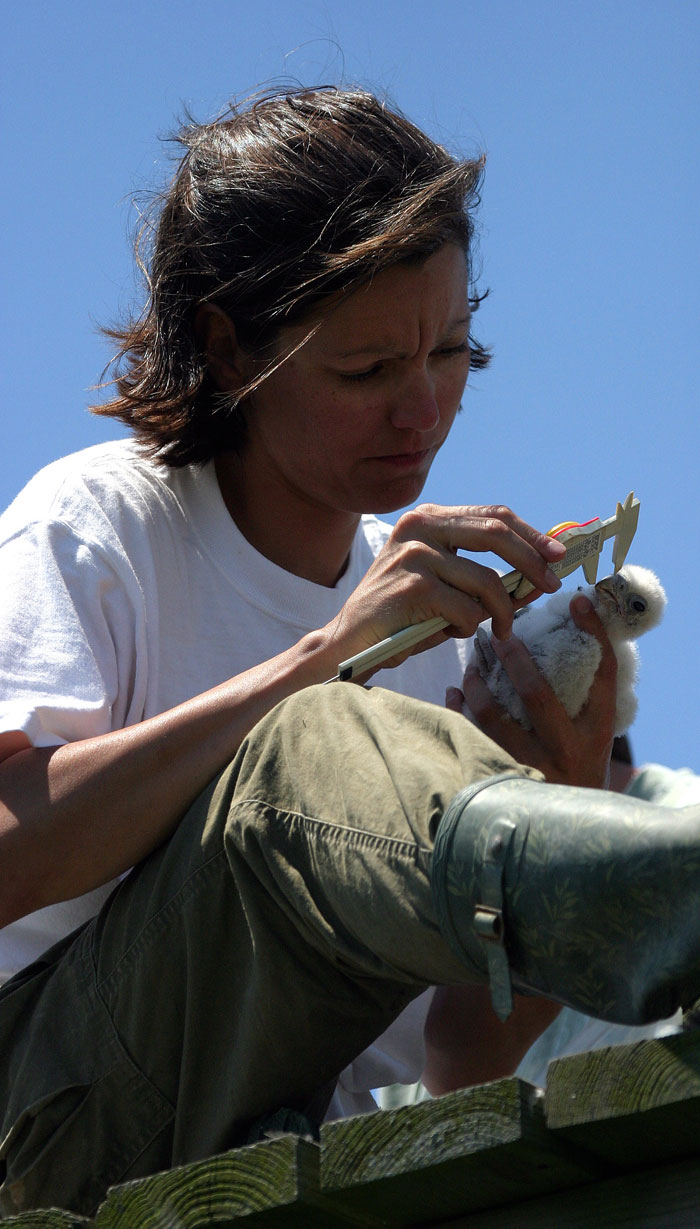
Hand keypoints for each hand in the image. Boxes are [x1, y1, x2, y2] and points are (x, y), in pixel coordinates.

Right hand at [328, 503, 565, 671]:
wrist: (350, 642)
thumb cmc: (403, 615)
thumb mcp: (446, 583)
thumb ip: (483, 571)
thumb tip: (541, 574)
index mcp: (428, 518)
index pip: (493, 514)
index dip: (531, 534)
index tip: (559, 554)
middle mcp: (419, 526)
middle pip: (496, 533)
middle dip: (532, 562)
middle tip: (550, 587)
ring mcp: (414, 555)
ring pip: (487, 580)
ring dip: (502, 611)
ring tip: (501, 629)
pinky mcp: (412, 587)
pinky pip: (467, 610)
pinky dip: (470, 627)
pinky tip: (453, 633)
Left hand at [450, 594, 616, 787]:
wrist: (566, 835)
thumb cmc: (579, 771)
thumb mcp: (592, 739)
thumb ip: (584, 699)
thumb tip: (570, 637)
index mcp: (596, 734)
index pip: (602, 676)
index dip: (593, 635)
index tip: (578, 602)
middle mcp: (567, 752)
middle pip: (539, 694)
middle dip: (515, 658)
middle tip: (497, 633)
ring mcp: (531, 770)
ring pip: (496, 720)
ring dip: (479, 686)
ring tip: (470, 665)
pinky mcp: (501, 782)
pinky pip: (472, 741)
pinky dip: (460, 713)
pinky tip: (454, 693)